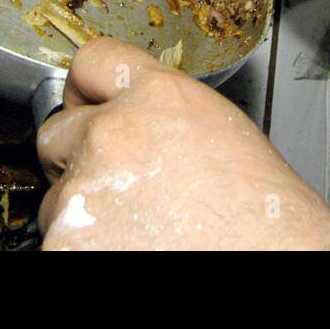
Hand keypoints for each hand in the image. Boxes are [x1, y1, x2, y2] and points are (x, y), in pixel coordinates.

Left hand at [36, 37, 329, 250]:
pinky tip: (128, 248)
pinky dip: (83, 245)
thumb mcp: (227, 136)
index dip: (90, 91)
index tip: (90, 106)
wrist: (273, 266)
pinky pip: (58, 237)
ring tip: (137, 229)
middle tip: (115, 185)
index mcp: (161, 96)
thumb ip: (171, 118)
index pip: (93, 62)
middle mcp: (115, 131)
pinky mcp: (68, 237)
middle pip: (59, 129)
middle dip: (77, 155)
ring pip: (56, 193)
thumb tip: (151, 129)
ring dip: (83, 209)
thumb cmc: (268, 225)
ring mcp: (85, 186)